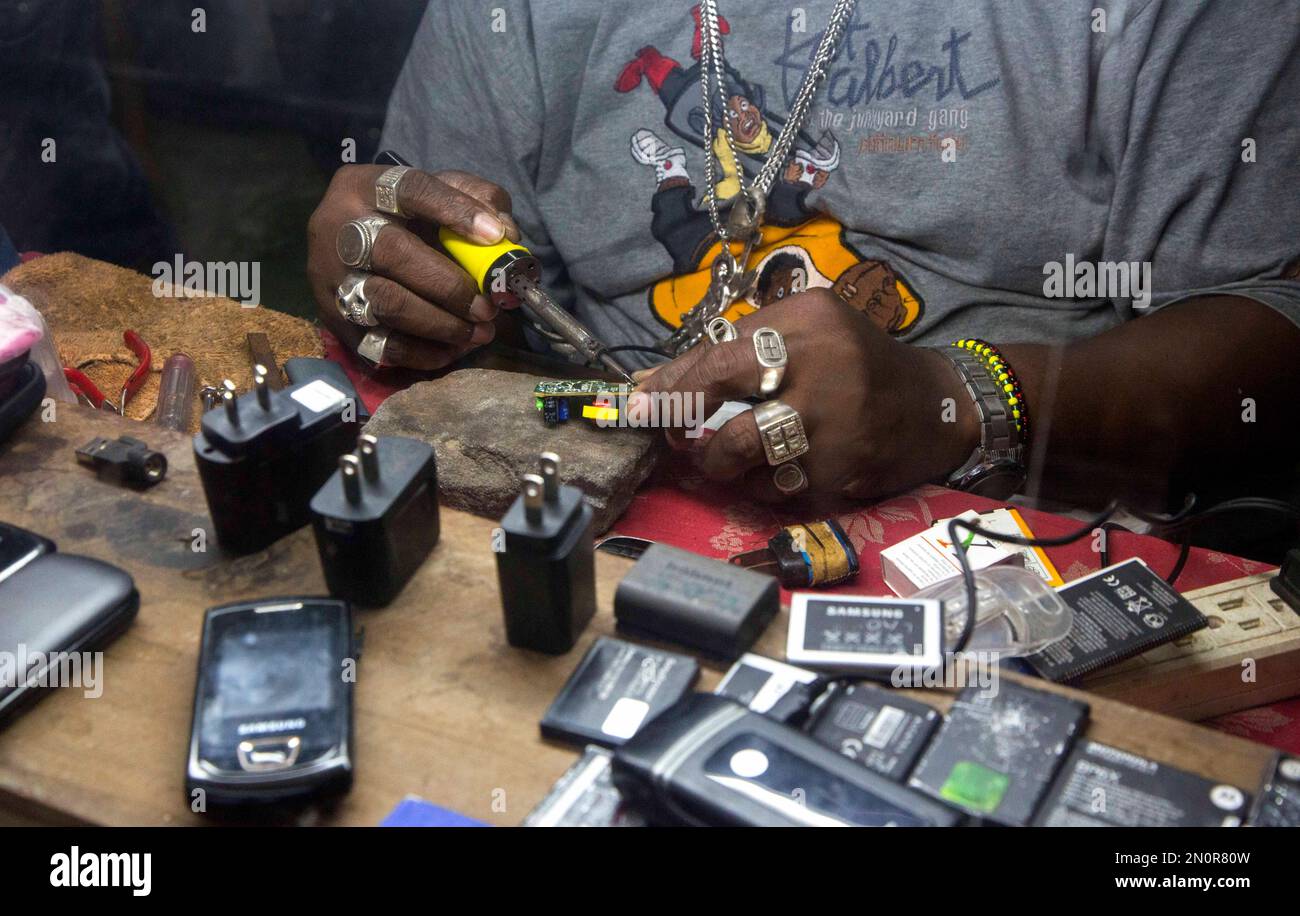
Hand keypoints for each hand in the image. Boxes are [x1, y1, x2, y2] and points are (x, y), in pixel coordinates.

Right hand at [306, 164, 520, 369]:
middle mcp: (338, 228)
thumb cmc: (405, 216)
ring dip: (441, 324)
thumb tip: (504, 234)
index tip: (495, 235)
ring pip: (386, 303)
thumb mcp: (438, 190)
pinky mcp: (333, 318)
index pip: (409, 189)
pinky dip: (422, 352)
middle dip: (449, 286)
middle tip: (487, 307)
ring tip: (478, 332)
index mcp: (365, 186)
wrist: (347, 243)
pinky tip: (452, 349)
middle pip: (393, 252)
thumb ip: (478, 199)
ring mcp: (330, 276)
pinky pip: (379, 343)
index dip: (454, 210)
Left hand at [633, 289, 979, 500]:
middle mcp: (819, 360)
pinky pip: (774, 485)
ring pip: (740, 445)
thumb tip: (655, 380)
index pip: (718, 349)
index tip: (638, 404)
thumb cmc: (854, 366)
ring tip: (717, 460)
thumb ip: (738, 350)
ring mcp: (832, 417)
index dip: (670, 381)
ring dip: (716, 460)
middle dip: (677, 410)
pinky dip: (757, 486)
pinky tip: (765, 476)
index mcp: (805, 318)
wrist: (934, 406)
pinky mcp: (841, 466)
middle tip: (662, 431)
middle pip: (722, 381)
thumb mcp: (806, 335)